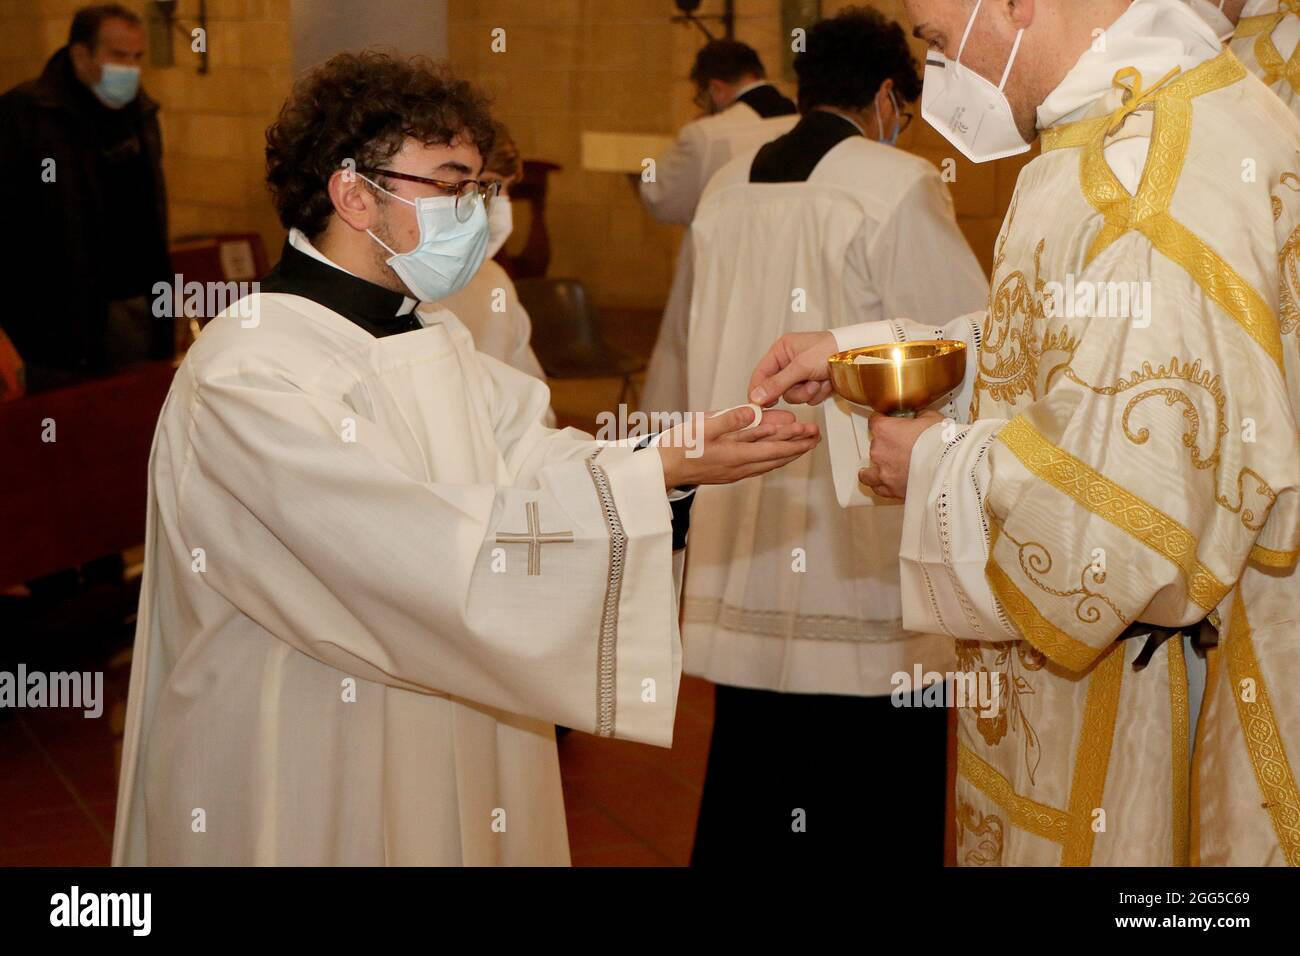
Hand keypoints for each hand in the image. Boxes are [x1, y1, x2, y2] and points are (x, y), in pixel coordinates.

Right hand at [657, 405, 819, 488]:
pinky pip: (757, 467)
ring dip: (786, 455)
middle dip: (798, 448)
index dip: (795, 440)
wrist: (661, 470)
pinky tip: (772, 458)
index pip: (774, 448)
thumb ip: (730, 418)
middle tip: (815, 439)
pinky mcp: (727, 474)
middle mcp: (739, 467)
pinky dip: (770, 460)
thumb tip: (754, 411)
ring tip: (801, 447)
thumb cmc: (678, 447)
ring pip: (768, 464)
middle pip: (776, 458)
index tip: (812, 432)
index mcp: (736, 454)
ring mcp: (734, 472)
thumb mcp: (702, 427)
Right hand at [747, 331, 838, 407]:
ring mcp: (802, 374)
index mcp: (782, 350)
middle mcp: (790, 362)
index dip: (758, 390)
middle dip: (795, 390)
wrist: (858, 356)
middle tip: (807, 384)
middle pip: (778, 389)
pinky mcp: (814, 383)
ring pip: (794, 396)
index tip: (757, 405)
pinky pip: (808, 398)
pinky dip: (819, 393)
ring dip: (809, 392)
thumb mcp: (801, 366)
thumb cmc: (833, 349)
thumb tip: (757, 396)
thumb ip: (777, 383)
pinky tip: (827, 382)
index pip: (761, 373)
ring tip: (820, 380)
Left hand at [857, 410, 943, 499]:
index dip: (882, 420)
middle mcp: (879, 450)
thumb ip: (920, 417)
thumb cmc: (941, 443)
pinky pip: (878, 488)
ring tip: (877, 469)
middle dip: (886, 445)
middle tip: (900, 447)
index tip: (886, 422)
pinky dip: (880, 486)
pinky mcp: (891, 489)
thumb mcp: (932, 418)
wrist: (950, 467)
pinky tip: (881, 485)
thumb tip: (920, 417)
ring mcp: (883, 471)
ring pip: (869, 471)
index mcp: (885, 430)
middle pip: (875, 445)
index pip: (874, 421)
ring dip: (874, 468)